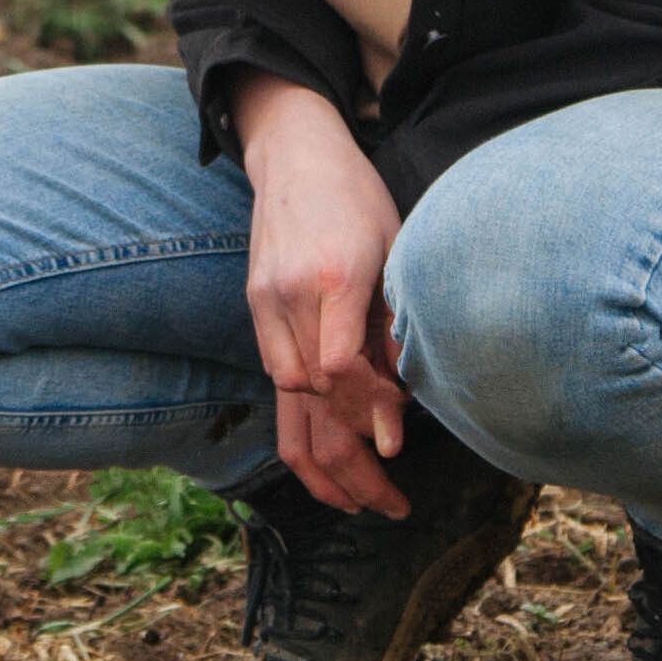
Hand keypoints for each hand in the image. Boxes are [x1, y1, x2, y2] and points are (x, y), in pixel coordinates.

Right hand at [229, 71, 413, 516]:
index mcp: (335, 275)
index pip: (340, 367)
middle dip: (352, 463)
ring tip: (358, 503)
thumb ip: (395, 323)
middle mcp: (291, 295)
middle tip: (393, 504)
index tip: (399, 444)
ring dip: (323, 461)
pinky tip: (325, 462)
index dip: (371, 411)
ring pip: (288, 401)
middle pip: (313, 398)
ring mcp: (265, 304)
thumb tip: (405, 398)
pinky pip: (274, 383)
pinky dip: (298, 429)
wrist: (294, 156)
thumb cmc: (358, 198)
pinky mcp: (255, 310)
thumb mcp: (394, 249)